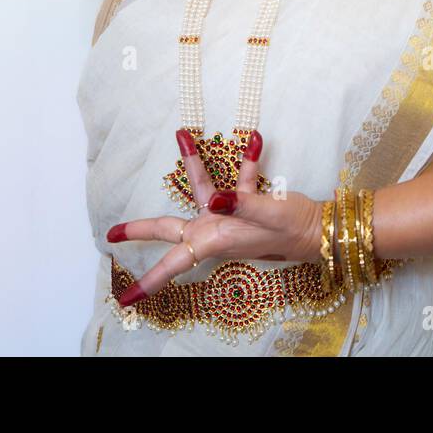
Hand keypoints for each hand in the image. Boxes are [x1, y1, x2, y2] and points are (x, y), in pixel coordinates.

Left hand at [105, 130, 323, 307]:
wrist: (320, 229)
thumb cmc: (295, 229)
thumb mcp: (270, 215)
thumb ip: (241, 203)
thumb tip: (216, 197)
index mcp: (215, 239)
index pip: (173, 263)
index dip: (149, 280)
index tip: (124, 298)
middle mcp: (216, 231)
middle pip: (169, 230)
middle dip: (141, 229)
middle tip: (112, 234)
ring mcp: (228, 219)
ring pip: (201, 192)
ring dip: (194, 164)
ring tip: (184, 135)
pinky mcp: (245, 206)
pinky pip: (238, 183)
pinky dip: (246, 162)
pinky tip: (255, 141)